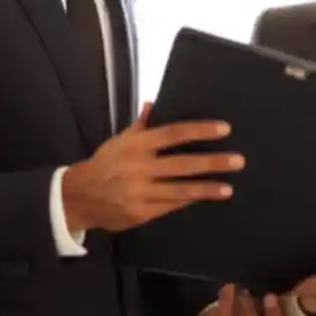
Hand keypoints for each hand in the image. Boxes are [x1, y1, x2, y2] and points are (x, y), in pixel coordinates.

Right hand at [62, 101, 243, 232]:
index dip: (200, 130)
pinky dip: (189, 201)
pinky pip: (170, 206)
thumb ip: (141, 125)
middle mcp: (139, 168)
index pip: (173, 133)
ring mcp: (140, 192)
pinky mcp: (140, 213)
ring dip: (206, 188)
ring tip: (229, 188)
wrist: (77, 197)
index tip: (224, 129)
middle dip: (212, 163)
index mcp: (136, 145)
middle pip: (182, 164)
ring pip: (180, 190)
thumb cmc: (105, 164)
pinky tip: (207, 198)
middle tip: (237, 160)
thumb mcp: (120, 141)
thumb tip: (153, 102)